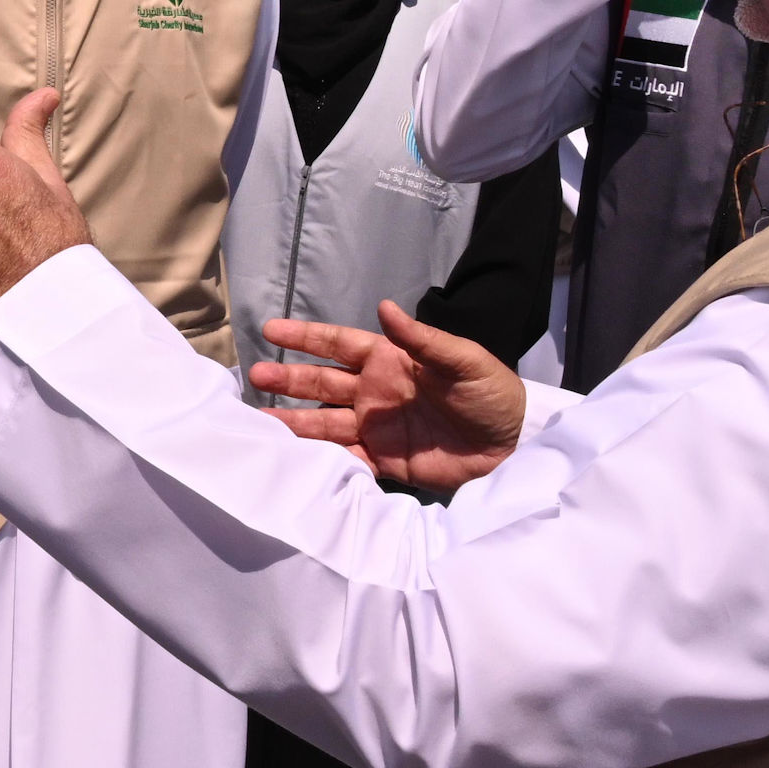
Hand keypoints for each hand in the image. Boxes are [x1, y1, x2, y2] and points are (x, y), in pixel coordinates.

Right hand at [249, 303, 525, 488]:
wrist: (514, 447)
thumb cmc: (491, 394)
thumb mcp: (462, 360)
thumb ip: (422, 339)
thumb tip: (384, 306)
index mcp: (390, 361)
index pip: (338, 344)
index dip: (305, 337)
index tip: (271, 330)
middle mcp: (375, 392)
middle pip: (321, 382)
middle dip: (288, 378)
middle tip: (254, 376)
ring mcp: (377, 427)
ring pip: (325, 422)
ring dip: (295, 421)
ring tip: (261, 422)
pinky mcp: (386, 461)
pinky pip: (347, 460)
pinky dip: (324, 460)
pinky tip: (299, 460)